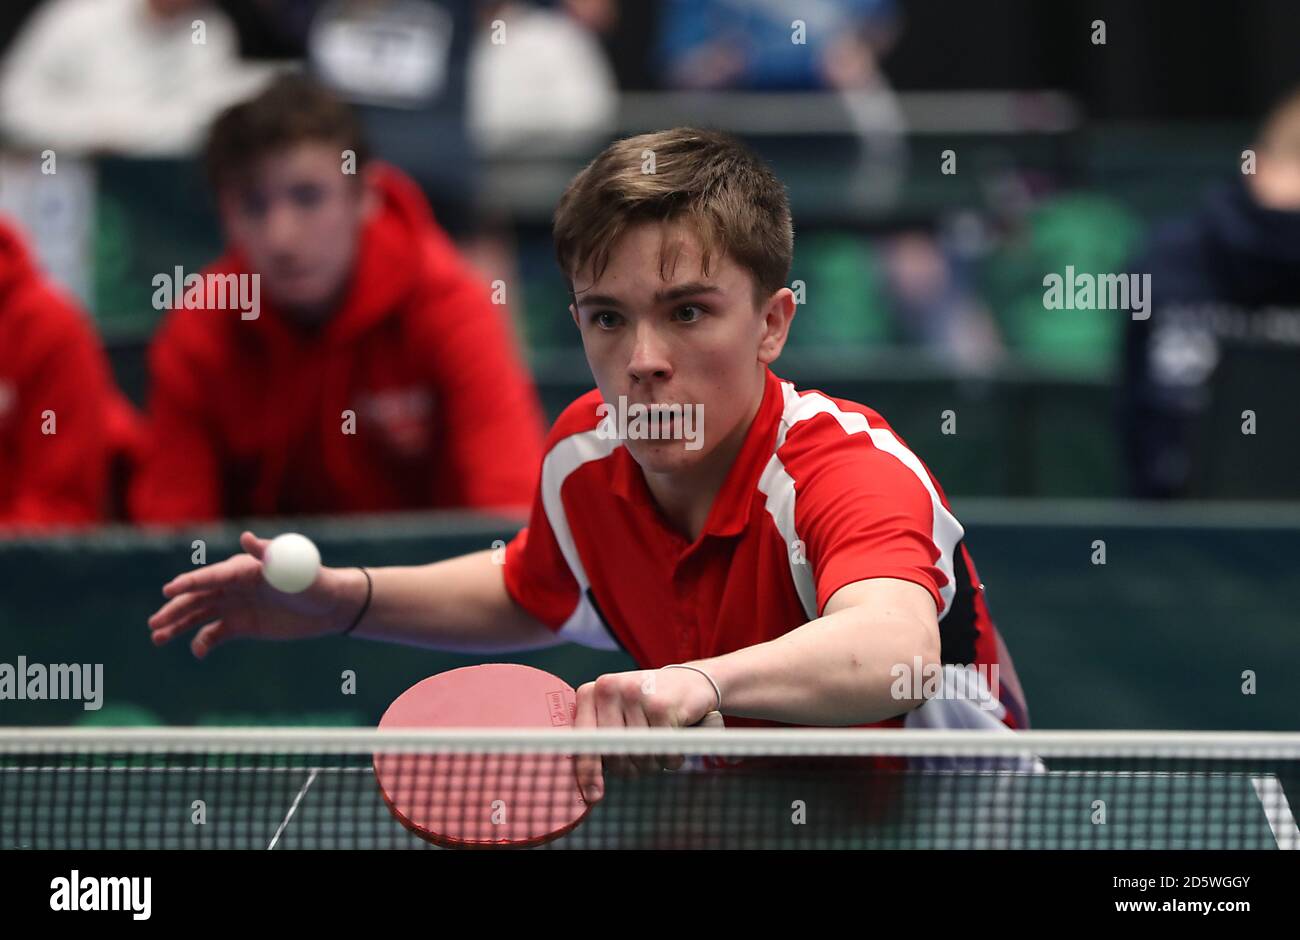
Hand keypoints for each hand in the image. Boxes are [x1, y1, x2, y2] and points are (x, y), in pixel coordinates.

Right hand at [147, 530, 361, 658]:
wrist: (330, 605)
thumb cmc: (313, 579)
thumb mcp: (293, 567)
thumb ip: (268, 555)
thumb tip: (246, 538)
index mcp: (243, 569)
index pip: (211, 576)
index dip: (190, 583)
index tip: (168, 590)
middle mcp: (233, 585)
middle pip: (198, 597)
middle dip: (175, 610)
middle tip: (154, 623)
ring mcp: (235, 605)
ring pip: (199, 615)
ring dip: (178, 625)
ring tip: (158, 638)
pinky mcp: (241, 624)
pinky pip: (215, 634)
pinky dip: (203, 642)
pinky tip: (199, 652)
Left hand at [573, 666, 722, 802]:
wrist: (689, 681)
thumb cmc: (648, 702)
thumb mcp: (616, 712)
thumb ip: (599, 739)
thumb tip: (587, 786)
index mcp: (591, 692)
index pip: (584, 740)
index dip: (588, 771)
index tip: (593, 795)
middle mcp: (608, 689)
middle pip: (612, 754)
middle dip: (630, 767)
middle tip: (642, 756)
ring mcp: (635, 695)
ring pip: (638, 757)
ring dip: (653, 763)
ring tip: (659, 742)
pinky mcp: (661, 706)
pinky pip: (662, 753)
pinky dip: (671, 757)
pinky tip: (674, 738)